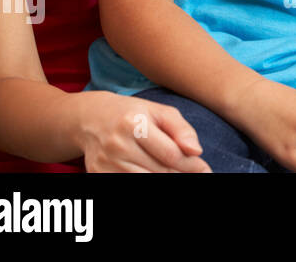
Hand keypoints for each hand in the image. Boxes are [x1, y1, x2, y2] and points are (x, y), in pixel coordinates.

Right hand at [73, 91, 210, 172]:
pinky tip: (158, 174)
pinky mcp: (98, 174)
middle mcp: (117, 145)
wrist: (90, 119)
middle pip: (160, 172)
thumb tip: (196, 151)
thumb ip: (181, 130)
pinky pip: (129, 184)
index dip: (192, 165)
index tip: (206, 169)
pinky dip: (147, 181)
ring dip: (167, 179)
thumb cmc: (132, 113)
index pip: (171, 154)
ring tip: (179, 174)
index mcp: (134, 124)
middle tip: (198, 173)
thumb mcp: (159, 111)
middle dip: (183, 174)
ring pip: (146, 181)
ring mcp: (105, 163)